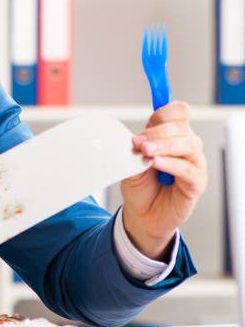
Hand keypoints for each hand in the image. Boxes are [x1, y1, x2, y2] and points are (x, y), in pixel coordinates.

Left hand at [120, 101, 206, 260]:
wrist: (141, 213)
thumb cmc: (140, 185)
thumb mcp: (130, 159)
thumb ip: (135, 146)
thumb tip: (135, 136)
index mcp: (171, 135)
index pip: (178, 112)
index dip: (164, 112)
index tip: (148, 119)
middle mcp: (186, 146)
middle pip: (181, 127)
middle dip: (157, 131)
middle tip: (138, 142)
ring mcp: (193, 164)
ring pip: (187, 144)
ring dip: (164, 145)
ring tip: (145, 152)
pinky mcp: (196, 183)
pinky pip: (188, 169)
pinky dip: (171, 164)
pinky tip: (156, 164)